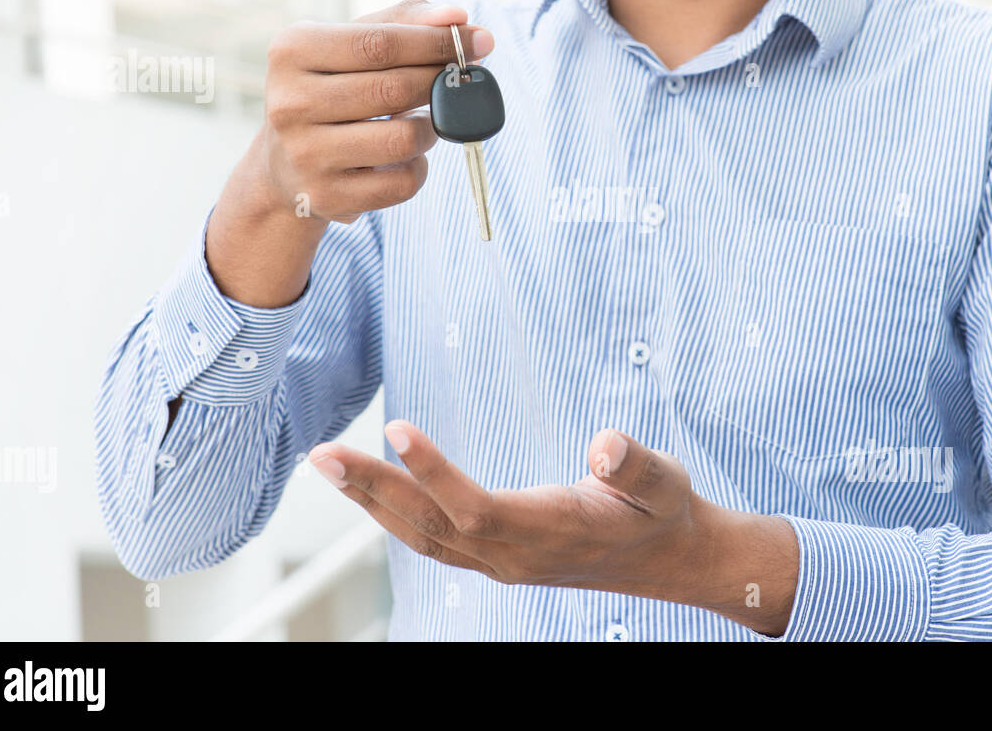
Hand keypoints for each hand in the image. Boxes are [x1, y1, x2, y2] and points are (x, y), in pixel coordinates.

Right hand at [203, 0, 493, 306]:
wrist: (287, 162)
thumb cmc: (335, 87)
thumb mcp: (353, 43)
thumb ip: (406, 21)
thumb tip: (458, 18)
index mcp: (292, 52)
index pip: (381, 43)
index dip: (437, 42)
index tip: (479, 40)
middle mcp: (289, 104)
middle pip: (393, 90)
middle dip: (439, 84)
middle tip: (460, 80)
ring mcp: (305, 155)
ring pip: (404, 140)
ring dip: (431, 129)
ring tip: (425, 120)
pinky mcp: (327, 197)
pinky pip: (403, 183)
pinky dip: (419, 167)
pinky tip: (406, 156)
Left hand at [309, 422, 799, 636]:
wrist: (669, 561)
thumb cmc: (664, 512)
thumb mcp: (666, 483)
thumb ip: (637, 466)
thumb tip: (606, 444)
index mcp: (551, 532)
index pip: (478, 509)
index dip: (435, 474)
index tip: (397, 430)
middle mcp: (515, 554)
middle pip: (430, 527)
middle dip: (374, 490)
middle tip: (323, 454)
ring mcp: (501, 561)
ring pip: (422, 536)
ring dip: (372, 501)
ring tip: (329, 463)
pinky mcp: (496, 555)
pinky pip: (433, 538)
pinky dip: (395, 512)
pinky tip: (370, 489)